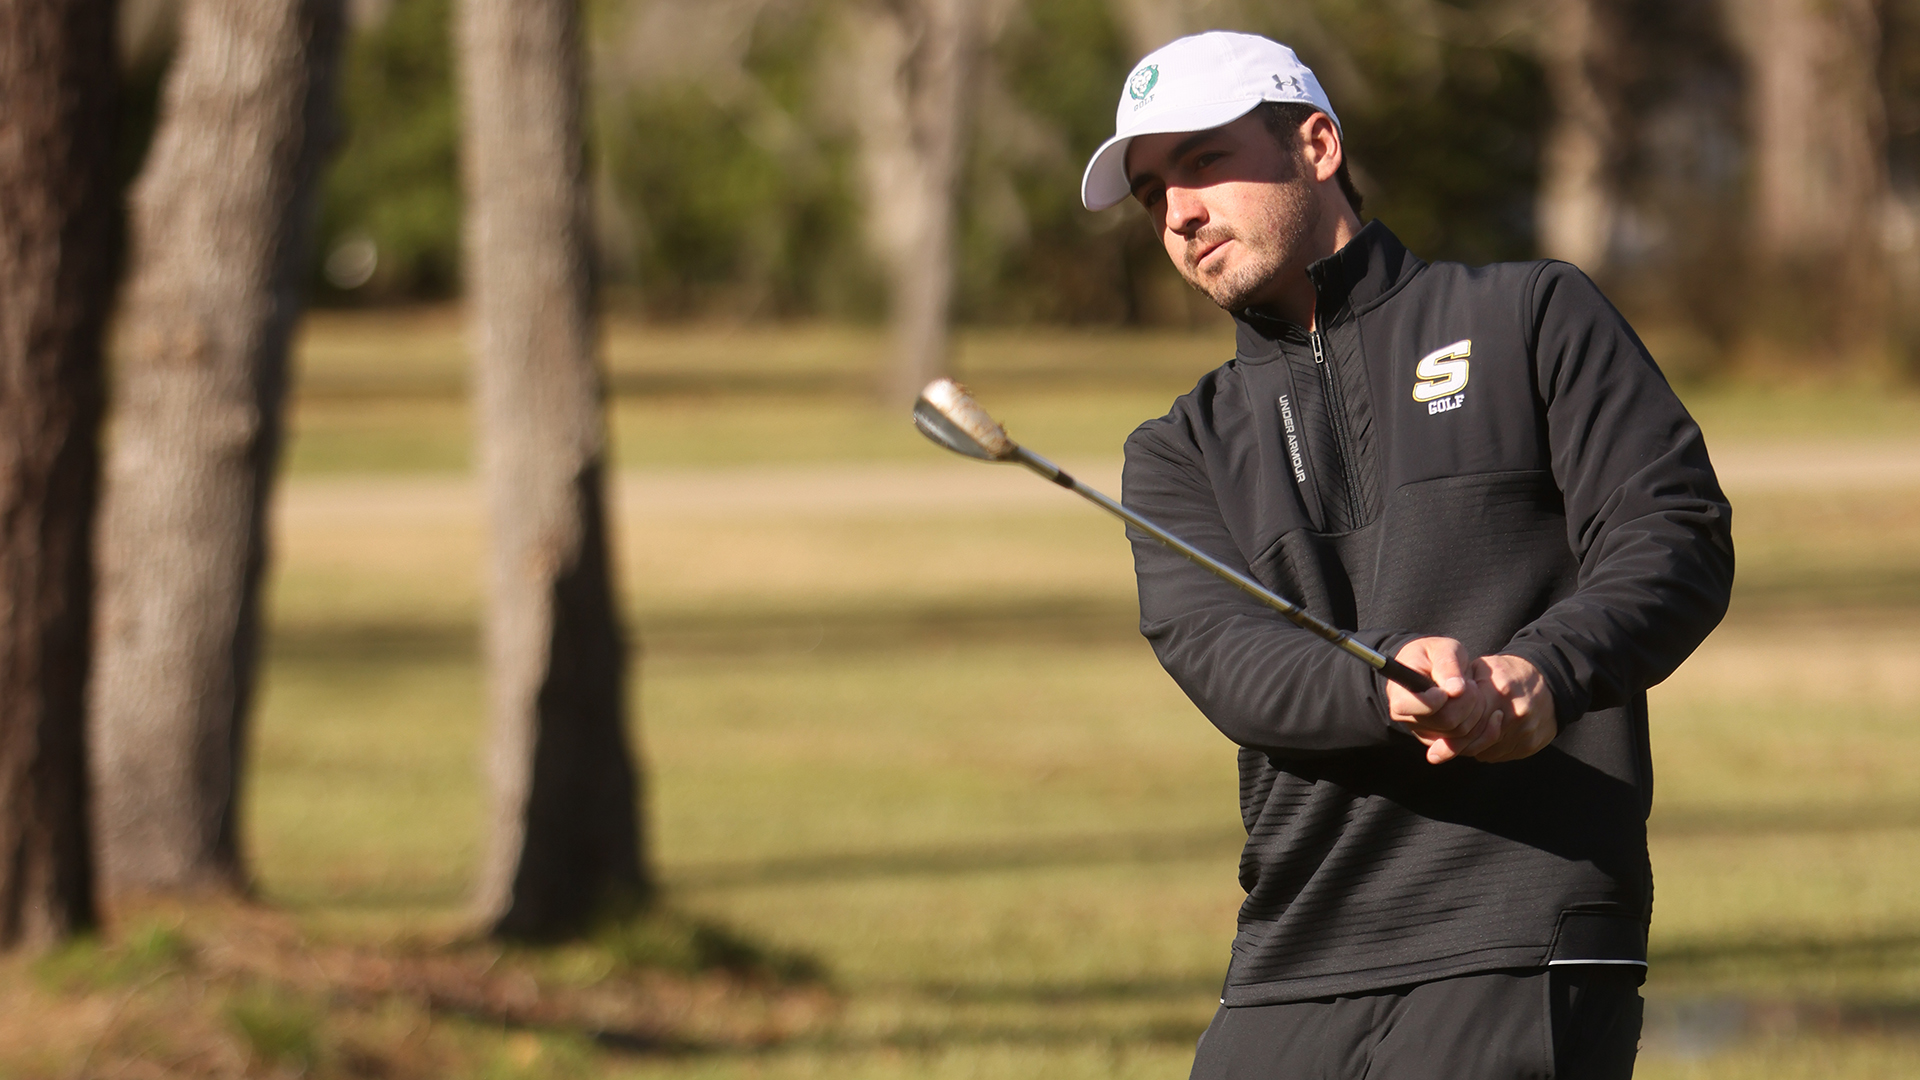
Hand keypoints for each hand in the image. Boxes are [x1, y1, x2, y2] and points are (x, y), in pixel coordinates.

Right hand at [1386, 637, 1492, 762]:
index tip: (1451, 687)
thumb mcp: (1442, 648)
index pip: (1408, 706)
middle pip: (1445, 720)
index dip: (1434, 700)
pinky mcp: (1438, 740)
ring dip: (1475, 711)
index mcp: (1398, 692)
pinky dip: (1478, 724)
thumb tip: (1455, 690)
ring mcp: (1421, 731)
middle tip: (1470, 684)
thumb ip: (1447, 665)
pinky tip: (1475, 705)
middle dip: (1467, 701)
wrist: (1434, 668)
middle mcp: (1405, 716)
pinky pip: (1465, 742)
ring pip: (1459, 733)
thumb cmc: (1435, 654)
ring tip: (1471, 691)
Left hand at [1387, 642, 1558, 763]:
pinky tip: (1485, 740)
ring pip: (1488, 752)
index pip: (1466, 725)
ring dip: (1473, 749)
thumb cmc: (1507, 672)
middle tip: (1441, 752)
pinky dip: (1489, 751)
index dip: (1449, 738)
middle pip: (1477, 742)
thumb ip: (1457, 686)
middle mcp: (1515, 713)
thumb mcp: (1480, 669)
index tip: (1433, 751)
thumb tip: (1434, 708)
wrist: (1549, 679)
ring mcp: (1526, 730)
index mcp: (1498, 692)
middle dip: (1457, 747)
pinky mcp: (1533, 742)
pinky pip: (1502, 755)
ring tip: (1466, 738)